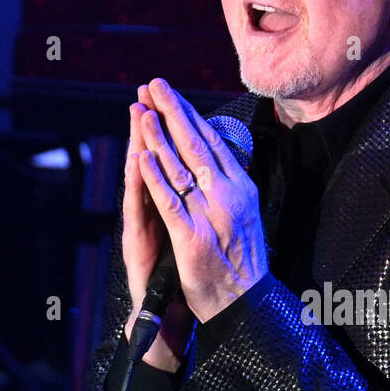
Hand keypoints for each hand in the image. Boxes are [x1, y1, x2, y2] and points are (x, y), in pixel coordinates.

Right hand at [122, 96, 194, 370]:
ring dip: (141, 144)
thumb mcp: (192, 234)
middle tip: (147, 92)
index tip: (169, 97)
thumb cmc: (183, 274)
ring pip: (142, 178)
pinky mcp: (139, 244)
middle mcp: (153, 211)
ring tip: (139, 113)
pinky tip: (138, 163)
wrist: (168, 316)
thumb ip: (191, 206)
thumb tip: (205, 179)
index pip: (171, 161)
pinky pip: (141, 209)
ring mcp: (144, 226)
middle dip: (152, 124)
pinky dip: (140, 186)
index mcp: (170, 206)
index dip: (169, 130)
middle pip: (153, 161)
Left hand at [133, 77, 267, 324]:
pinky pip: (170, 203)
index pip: (214, 142)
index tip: (173, 93)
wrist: (247, 306)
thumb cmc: (243, 263)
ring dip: (159, 137)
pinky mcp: (192, 238)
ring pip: (181, 169)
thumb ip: (231, 188)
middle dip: (174, 112)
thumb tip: (221, 159)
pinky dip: (155, 179)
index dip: (191, 114)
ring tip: (142, 111)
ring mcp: (211, 216)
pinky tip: (142, 158)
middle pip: (197, 146)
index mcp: (241, 189)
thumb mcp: (245, 216)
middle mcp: (229, 197)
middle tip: (155, 84)